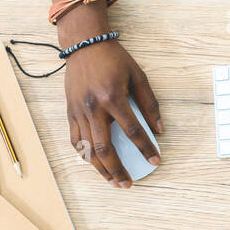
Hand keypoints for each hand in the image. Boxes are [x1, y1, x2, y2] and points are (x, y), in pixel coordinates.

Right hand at [64, 39, 161, 188]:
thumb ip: (149, 103)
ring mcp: (79, 112)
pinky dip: (84, 155)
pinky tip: (93, 163)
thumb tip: (159, 128)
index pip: (133, 131)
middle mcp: (93, 108)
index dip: (146, 148)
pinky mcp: (70, 112)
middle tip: (128, 184)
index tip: (156, 160)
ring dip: (100, 169)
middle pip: (104, 149)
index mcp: (113, 98)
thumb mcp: (138, 76)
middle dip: (117, 170)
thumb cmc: (113, 59)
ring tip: (112, 181)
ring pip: (87, 149)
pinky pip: (75, 140)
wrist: (84, 45)